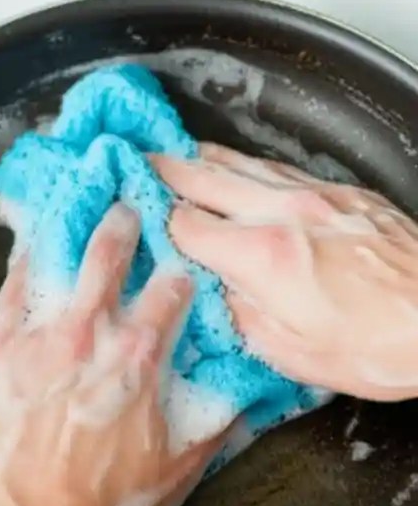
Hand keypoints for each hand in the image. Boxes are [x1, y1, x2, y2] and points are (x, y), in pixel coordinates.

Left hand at [0, 205, 227, 505]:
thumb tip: (243, 402)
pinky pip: (9, 293)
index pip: (169, 294)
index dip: (178, 273)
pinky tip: (25, 249)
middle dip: (123, 227)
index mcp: (139, 357)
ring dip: (70, 234)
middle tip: (127, 207)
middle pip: (110, 260)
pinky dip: (21, 265)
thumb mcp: (175, 472)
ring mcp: (36, 337)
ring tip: (76, 207)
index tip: (179, 260)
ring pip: (56, 266)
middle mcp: (89, 334)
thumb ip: (213, 428)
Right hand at [152, 143, 417, 400]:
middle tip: (129, 158)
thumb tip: (208, 292)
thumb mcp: (288, 352)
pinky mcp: (346, 196)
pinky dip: (245, 166)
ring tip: (171, 154)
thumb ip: (236, 314)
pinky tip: (237, 168)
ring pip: (243, 163)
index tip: (125, 211)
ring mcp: (318, 197)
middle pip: (205, 175)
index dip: (149, 218)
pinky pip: (279, 170)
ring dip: (201, 157)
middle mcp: (285, 212)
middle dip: (162, 168)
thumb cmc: (380, 347)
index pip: (184, 223)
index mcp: (262, 255)